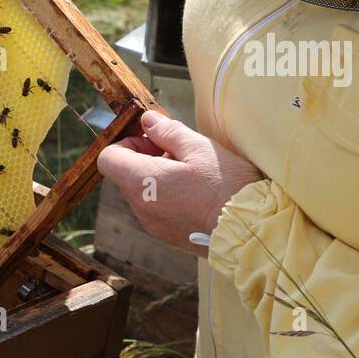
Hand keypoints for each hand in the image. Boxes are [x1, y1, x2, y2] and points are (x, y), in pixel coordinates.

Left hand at [96, 111, 263, 256]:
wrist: (250, 230)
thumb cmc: (226, 187)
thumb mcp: (199, 148)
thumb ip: (168, 132)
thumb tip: (148, 121)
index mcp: (141, 182)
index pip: (108, 159)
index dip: (127, 143)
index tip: (154, 141)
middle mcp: (140, 207)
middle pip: (127, 175)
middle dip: (147, 158)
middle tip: (180, 153)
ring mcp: (153, 225)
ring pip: (143, 193)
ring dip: (160, 178)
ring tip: (194, 174)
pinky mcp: (167, 236)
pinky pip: (158, 210)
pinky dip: (169, 196)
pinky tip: (197, 193)